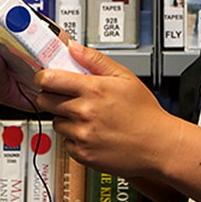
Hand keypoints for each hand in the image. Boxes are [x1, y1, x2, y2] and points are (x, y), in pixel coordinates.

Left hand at [33, 42, 180, 179]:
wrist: (157, 145)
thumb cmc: (144, 112)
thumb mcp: (124, 77)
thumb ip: (95, 60)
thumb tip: (73, 47)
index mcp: (94, 90)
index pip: (49, 79)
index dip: (43, 77)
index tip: (45, 77)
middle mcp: (84, 113)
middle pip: (44, 101)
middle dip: (50, 96)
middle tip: (65, 96)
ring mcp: (82, 135)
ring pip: (55, 122)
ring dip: (65, 117)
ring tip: (86, 116)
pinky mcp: (82, 154)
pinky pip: (65, 141)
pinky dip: (74, 137)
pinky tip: (91, 132)